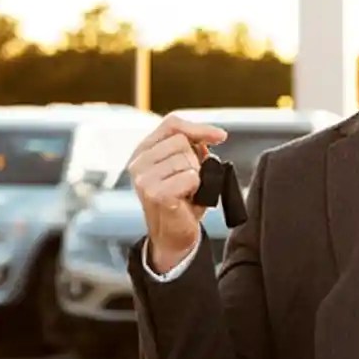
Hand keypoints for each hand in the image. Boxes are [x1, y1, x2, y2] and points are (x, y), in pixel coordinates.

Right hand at [128, 114, 226, 269]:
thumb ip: (193, 147)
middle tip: (190, 179)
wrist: (173, 235)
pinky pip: (191, 177)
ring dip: (196, 176)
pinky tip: (187, 198)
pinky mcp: (155, 193)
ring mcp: (144, 179)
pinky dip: (197, 188)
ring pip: (187, 159)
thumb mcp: (186, 166)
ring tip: (187, 190)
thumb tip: (214, 135)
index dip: (199, 127)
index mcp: (143, 151)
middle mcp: (138, 163)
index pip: (171, 123)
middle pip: (181, 141)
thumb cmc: (181, 199)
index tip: (221, 136)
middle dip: (195, 159)